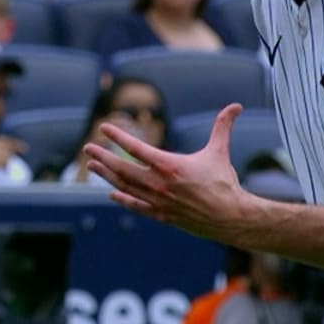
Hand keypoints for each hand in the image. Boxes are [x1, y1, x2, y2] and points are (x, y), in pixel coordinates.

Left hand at [84, 103, 249, 237]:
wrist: (230, 218)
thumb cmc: (224, 183)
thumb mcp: (219, 152)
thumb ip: (222, 127)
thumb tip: (236, 105)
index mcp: (170, 165)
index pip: (136, 148)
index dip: (118, 137)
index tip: (104, 128)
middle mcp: (159, 184)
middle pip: (123, 169)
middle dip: (103, 157)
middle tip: (87, 149)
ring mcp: (158, 201)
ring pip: (125, 187)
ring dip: (107, 176)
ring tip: (92, 166)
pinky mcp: (161, 215)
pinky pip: (136, 206)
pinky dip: (122, 199)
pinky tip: (112, 194)